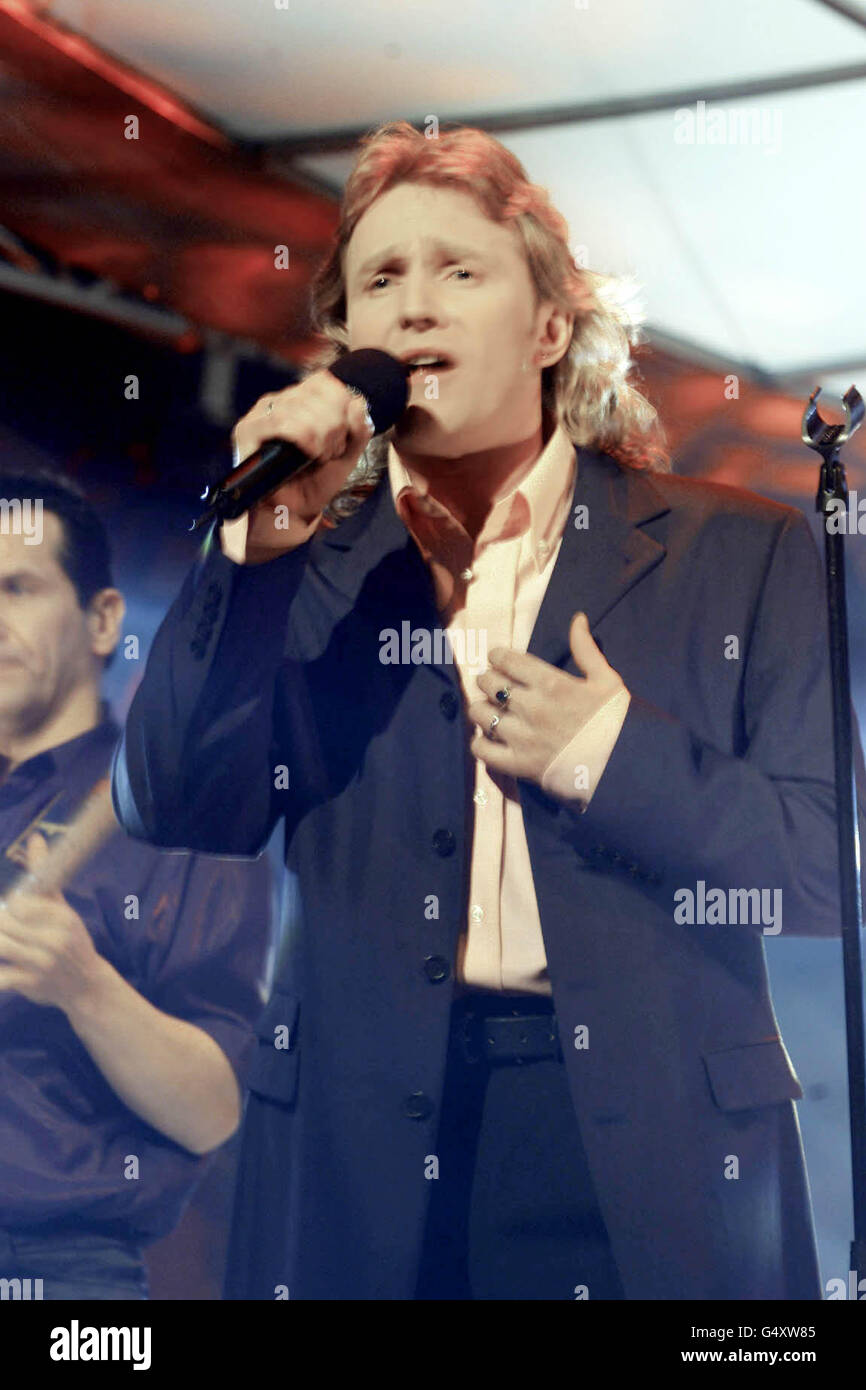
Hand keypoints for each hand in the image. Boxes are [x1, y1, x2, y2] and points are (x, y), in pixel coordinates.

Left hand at [0, 832, 103, 1010]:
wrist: (86, 985)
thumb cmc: (71, 941)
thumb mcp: (62, 908)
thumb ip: (43, 877)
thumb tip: (35, 838)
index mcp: (62, 917)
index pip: (19, 902)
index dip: (10, 907)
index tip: (13, 912)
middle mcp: (54, 939)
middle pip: (5, 922)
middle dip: (2, 924)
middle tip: (9, 928)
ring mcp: (41, 963)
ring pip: (1, 944)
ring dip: (0, 941)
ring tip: (7, 940)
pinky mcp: (30, 983)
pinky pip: (1, 977)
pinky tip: (2, 965)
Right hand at [224, 369, 376, 563]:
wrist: (295, 512)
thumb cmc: (316, 481)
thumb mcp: (347, 455)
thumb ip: (358, 430)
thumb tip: (358, 402)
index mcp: (301, 398)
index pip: (324, 381)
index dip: (342, 406)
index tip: (343, 438)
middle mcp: (280, 400)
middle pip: (315, 394)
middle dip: (334, 426)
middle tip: (332, 452)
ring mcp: (262, 413)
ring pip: (300, 406)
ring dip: (320, 435)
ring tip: (321, 456)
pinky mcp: (247, 430)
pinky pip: (281, 421)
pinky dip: (303, 437)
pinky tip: (309, 453)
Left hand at [467, 612, 627, 786]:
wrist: (624, 765)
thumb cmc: (616, 721)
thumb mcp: (607, 679)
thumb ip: (586, 649)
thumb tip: (577, 618)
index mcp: (551, 684)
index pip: (507, 660)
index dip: (497, 656)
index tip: (497, 659)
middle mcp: (532, 708)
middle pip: (489, 684)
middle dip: (487, 679)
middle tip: (492, 683)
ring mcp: (523, 737)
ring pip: (481, 714)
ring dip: (481, 708)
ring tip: (489, 709)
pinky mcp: (519, 764)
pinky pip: (483, 750)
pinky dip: (480, 742)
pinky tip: (487, 737)